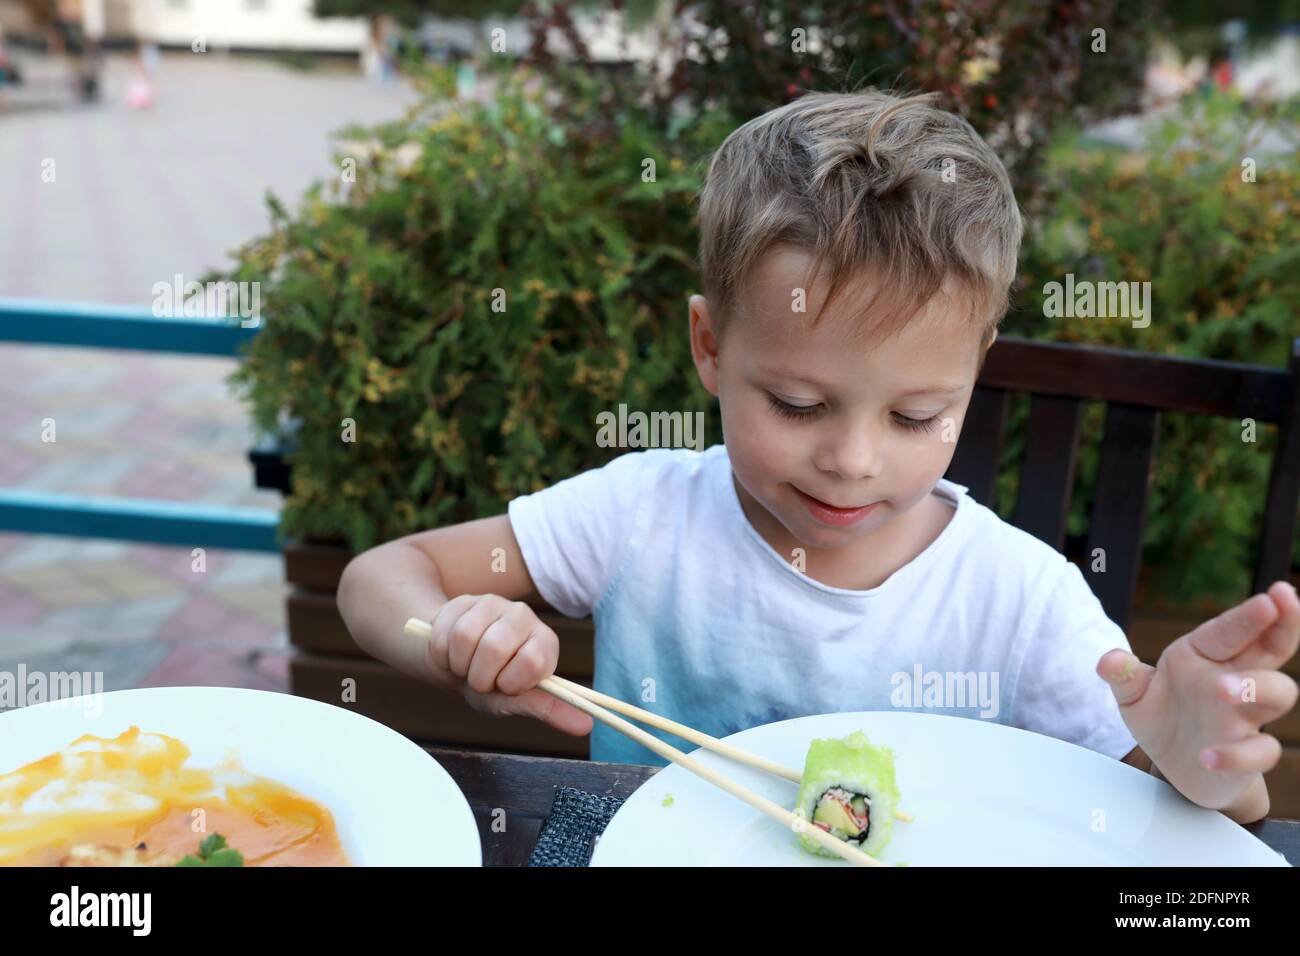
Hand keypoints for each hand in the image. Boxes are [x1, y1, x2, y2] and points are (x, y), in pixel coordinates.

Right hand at [422, 594, 593, 736]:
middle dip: (480, 677)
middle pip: (494, 646)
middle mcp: (524, 616)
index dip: (510, 682)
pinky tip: (452, 655)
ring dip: (459, 665)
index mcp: (544, 642)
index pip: (532, 660)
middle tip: (481, 681)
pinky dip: (442, 654)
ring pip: (465, 636)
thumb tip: (585, 727)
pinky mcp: (462, 601)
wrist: (455, 666)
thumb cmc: (492, 685)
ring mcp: (492, 604)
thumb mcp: (520, 701)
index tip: (505, 687)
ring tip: (467, 668)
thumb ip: (550, 710)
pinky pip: (444, 630)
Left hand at [1097, 580, 1299, 816]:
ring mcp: (1244, 716)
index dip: (1248, 614)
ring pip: (1277, 693)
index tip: (1271, 595)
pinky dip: (1237, 754)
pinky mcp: (1248, 755)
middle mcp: (1232, 679)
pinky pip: (1259, 752)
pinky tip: (1208, 757)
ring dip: (1257, 687)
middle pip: (1271, 648)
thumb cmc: (1161, 717)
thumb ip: (1123, 676)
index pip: (1228, 630)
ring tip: (1223, 689)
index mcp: (1203, 655)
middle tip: (1280, 604)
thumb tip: (1108, 660)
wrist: (1173, 766)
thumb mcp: (1133, 694)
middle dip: (1282, 626)